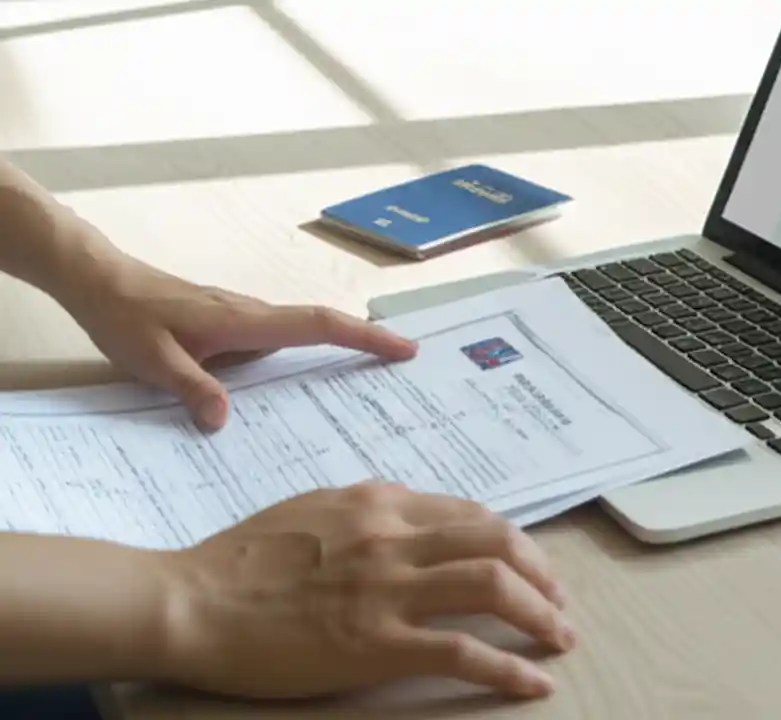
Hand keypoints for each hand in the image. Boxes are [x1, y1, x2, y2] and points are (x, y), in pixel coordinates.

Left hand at [60, 252, 416, 430]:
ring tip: (368, 379)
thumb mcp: (151, 361)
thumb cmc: (125, 317)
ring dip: (340, 346)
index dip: (363, 337)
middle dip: (368, 341)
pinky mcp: (232, 323)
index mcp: (244, 321)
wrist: (98, 280)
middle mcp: (253, 315)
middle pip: (323, 325)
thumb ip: (192, 389)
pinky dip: (306, 353)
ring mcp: (244, 317)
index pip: (317, 325)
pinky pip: (280, 339)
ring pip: (302, 331)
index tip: (403, 348)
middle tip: (406, 364)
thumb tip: (226, 422)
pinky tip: (303, 381)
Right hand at [158, 481, 573, 699]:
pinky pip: (463, 651)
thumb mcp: (313, 508)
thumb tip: (412, 516)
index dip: (512, 541)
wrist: (191, 602)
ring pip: (492, 586)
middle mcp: (394, 537)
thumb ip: (368, 511)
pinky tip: (534, 680)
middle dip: (542, 571)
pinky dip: (510, 666)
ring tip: (562, 636)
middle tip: (559, 601)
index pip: (470, 514)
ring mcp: (388, 589)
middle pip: (497, 541)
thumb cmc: (240, 560)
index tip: (529, 565)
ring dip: (541, 613)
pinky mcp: (377, 644)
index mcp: (379, 503)